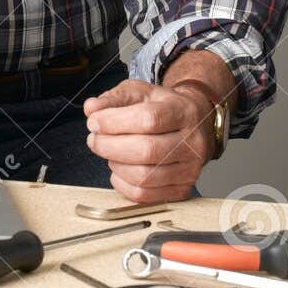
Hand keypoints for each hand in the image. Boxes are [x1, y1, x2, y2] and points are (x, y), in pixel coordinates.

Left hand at [83, 79, 214, 202]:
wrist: (196, 124)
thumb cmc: (164, 107)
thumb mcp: (141, 92)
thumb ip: (114, 98)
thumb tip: (91, 108)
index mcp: (183, 111)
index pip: (149, 119)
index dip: (115, 122)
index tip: (94, 122)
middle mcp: (192, 141)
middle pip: (146, 150)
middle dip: (109, 146)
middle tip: (94, 139)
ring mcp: (189, 169)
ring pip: (144, 176)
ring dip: (115, 165)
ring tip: (109, 152)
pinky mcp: (182, 189)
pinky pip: (144, 195)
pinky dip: (122, 184)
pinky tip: (119, 169)